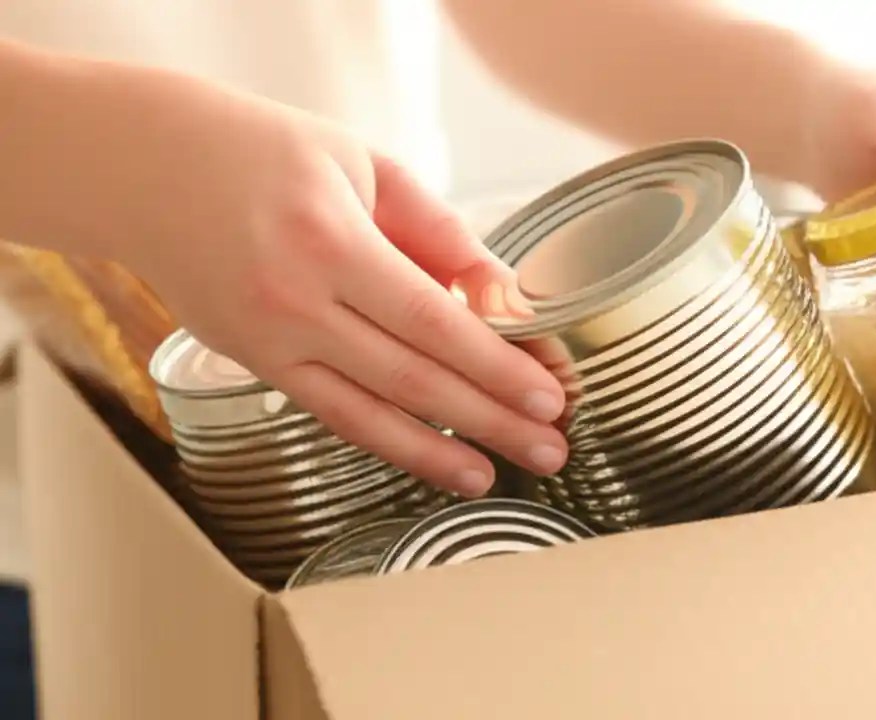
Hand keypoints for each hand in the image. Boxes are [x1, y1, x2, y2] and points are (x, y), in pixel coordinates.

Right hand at [82, 66, 566, 496]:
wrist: (144, 167)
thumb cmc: (264, 152)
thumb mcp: (365, 166)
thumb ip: (439, 233)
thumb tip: (506, 296)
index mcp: (330, 240)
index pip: (434, 321)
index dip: (497, 365)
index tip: (551, 394)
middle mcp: (295, 301)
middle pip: (413, 377)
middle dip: (492, 418)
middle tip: (552, 447)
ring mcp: (268, 342)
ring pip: (372, 413)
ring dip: (443, 451)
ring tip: (502, 474)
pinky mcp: (253, 364)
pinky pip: (333, 414)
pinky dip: (390, 442)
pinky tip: (435, 461)